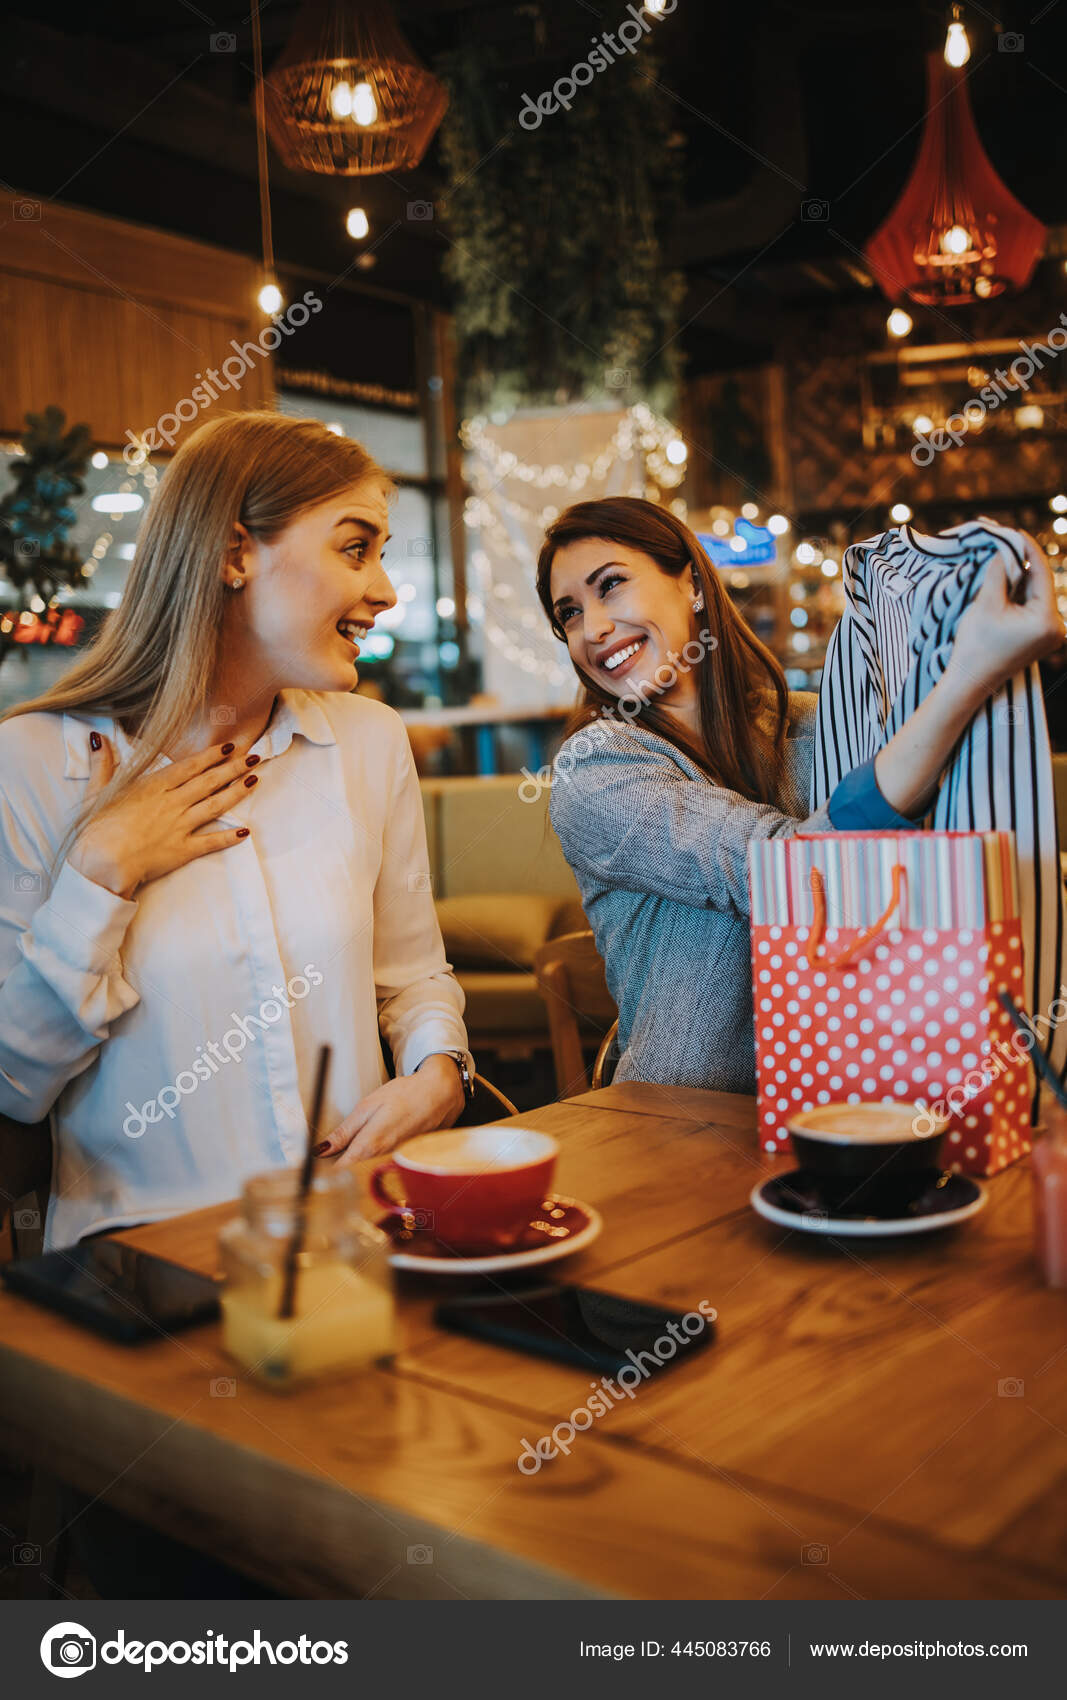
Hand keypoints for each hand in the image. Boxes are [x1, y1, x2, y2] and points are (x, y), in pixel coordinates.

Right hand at [67, 734, 260, 898]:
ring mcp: (180, 826)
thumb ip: (102, 764)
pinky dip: (229, 837)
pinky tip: (245, 832)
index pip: (189, 767)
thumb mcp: (96, 791)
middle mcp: (171, 803)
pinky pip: (211, 842)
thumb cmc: (96, 829)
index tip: (230, 747)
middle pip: (208, 782)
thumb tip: (97, 738)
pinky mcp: (183, 850)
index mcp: (152, 787)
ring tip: (255, 780)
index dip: (211, 756)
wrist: (102, 863)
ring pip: (215, 805)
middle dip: (233, 768)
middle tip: (254, 757)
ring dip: (237, 792)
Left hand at [318, 1054, 465, 1164]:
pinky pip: (383, 1169)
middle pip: (352, 1177)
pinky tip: (370, 1154)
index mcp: (370, 1146)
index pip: (339, 1172)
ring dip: (354, 1170)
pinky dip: (372, 1165)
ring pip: (368, 1174)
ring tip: (344, 1158)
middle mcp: (383, 1161)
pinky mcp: (405, 1163)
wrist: (443, 1095)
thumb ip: (345, 1131)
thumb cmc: (405, 1095)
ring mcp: (396, 1164)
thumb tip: (320, 1150)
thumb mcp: (368, 1106)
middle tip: (323, 1164)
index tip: (312, 1167)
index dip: (323, 1173)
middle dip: (336, 1175)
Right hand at [948, 532, 1064, 704]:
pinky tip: (1006, 582)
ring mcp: (1052, 634)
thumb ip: (999, 571)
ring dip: (1020, 577)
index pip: (1041, 573)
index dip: (1027, 548)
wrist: (970, 681)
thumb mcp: (986, 602)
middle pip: (1041, 584)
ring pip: (1037, 594)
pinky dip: (1020, 594)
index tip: (1013, 531)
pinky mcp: (1043, 638)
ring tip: (1002, 559)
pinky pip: (1034, 607)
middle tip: (1005, 542)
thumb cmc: (975, 646)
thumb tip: (1004, 547)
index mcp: (1048, 620)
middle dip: (1023, 563)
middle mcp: (1058, 628)